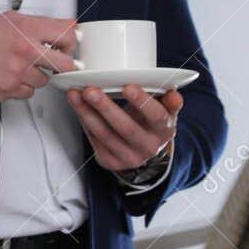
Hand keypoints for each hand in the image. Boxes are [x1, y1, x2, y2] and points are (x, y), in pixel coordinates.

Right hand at [0, 12, 78, 101]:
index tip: (67, 46)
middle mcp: (25, 50)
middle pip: (66, 64)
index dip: (71, 41)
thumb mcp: (8, 20)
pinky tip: (7, 77)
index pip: (69, 34)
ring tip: (17, 68)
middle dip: (63, 65)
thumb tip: (67, 29)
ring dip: (36, 76)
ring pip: (45, 80)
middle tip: (53, 63)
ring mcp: (18, 72)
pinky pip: (28, 92)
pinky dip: (21, 87)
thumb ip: (37, 24)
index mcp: (27, 28)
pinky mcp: (9, 90)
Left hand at [67, 86, 181, 173]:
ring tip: (75, 95)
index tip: (128, 87)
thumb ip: (168, 101)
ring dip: (87, 113)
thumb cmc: (149, 122)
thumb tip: (173, 94)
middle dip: (106, 108)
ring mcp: (129, 157)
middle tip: (90, 91)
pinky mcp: (110, 161)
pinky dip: (84, 122)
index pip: (157, 117)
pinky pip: (94, 141)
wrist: (142, 149)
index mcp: (164, 130)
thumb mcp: (163, 111)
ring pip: (105, 135)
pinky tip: (77, 108)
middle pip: (126, 128)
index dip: (143, 102)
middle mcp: (148, 147)